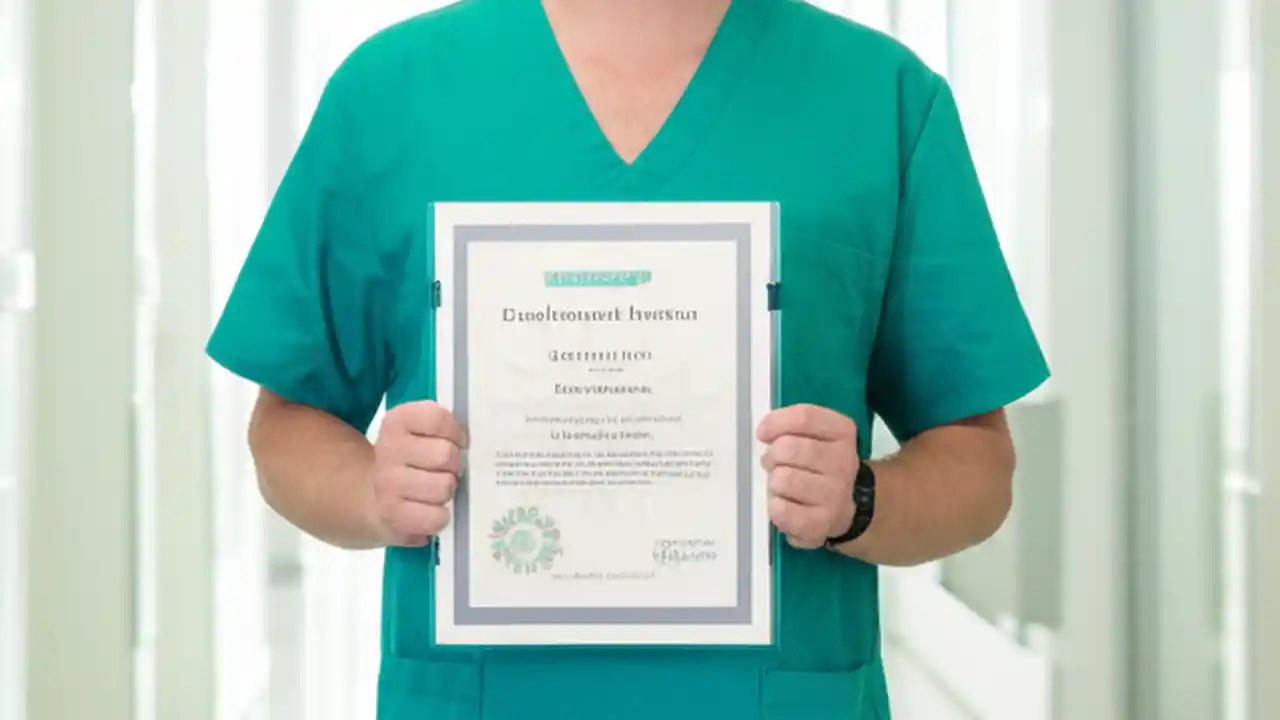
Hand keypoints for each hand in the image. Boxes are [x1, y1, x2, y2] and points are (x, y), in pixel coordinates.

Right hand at [370, 401, 467, 546]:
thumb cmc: (411, 460)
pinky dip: (440, 516)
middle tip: (448, 471)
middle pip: (445, 455)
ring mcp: (387, 482)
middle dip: (455, 465)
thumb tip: (479, 441)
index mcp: (398, 421)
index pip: (437, 419)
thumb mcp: (420, 433)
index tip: (459, 442)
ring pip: (444, 486)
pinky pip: (435, 516)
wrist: (374, 495)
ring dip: (448, 491)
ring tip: (438, 490)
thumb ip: (446, 428)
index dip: (457, 432)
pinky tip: (431, 510)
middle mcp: (388, 448)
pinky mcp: (392, 513)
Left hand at [757, 404, 858, 548]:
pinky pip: (781, 510)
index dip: (776, 422)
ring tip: (783, 487)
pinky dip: (775, 507)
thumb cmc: (821, 465)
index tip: (763, 433)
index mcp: (843, 433)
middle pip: (787, 448)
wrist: (847, 506)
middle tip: (775, 464)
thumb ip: (793, 426)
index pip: (804, 417)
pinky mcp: (822, 523)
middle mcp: (844, 462)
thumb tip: (765, 432)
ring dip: (774, 483)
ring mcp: (835, 495)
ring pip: (782, 479)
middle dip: (772, 456)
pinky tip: (786, 505)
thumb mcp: (816, 436)